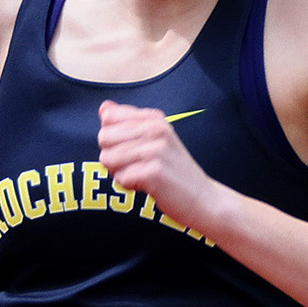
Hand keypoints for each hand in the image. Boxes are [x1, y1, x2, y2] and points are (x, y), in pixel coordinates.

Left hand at [97, 100, 219, 228]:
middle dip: (112, 156)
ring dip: (120, 173)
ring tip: (143, 176)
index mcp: (154, 118)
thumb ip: (126, 123)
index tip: (132, 149)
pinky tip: (148, 186)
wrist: (203, 199)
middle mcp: (156, 129)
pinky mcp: (154, 172)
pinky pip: (120, 178)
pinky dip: (129, 186)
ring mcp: (156, 149)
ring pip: (108, 159)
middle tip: (135, 165)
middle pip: (104, 137)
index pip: (109, 117)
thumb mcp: (153, 140)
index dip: (113, 138)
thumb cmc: (173, 171)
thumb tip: (104, 107)